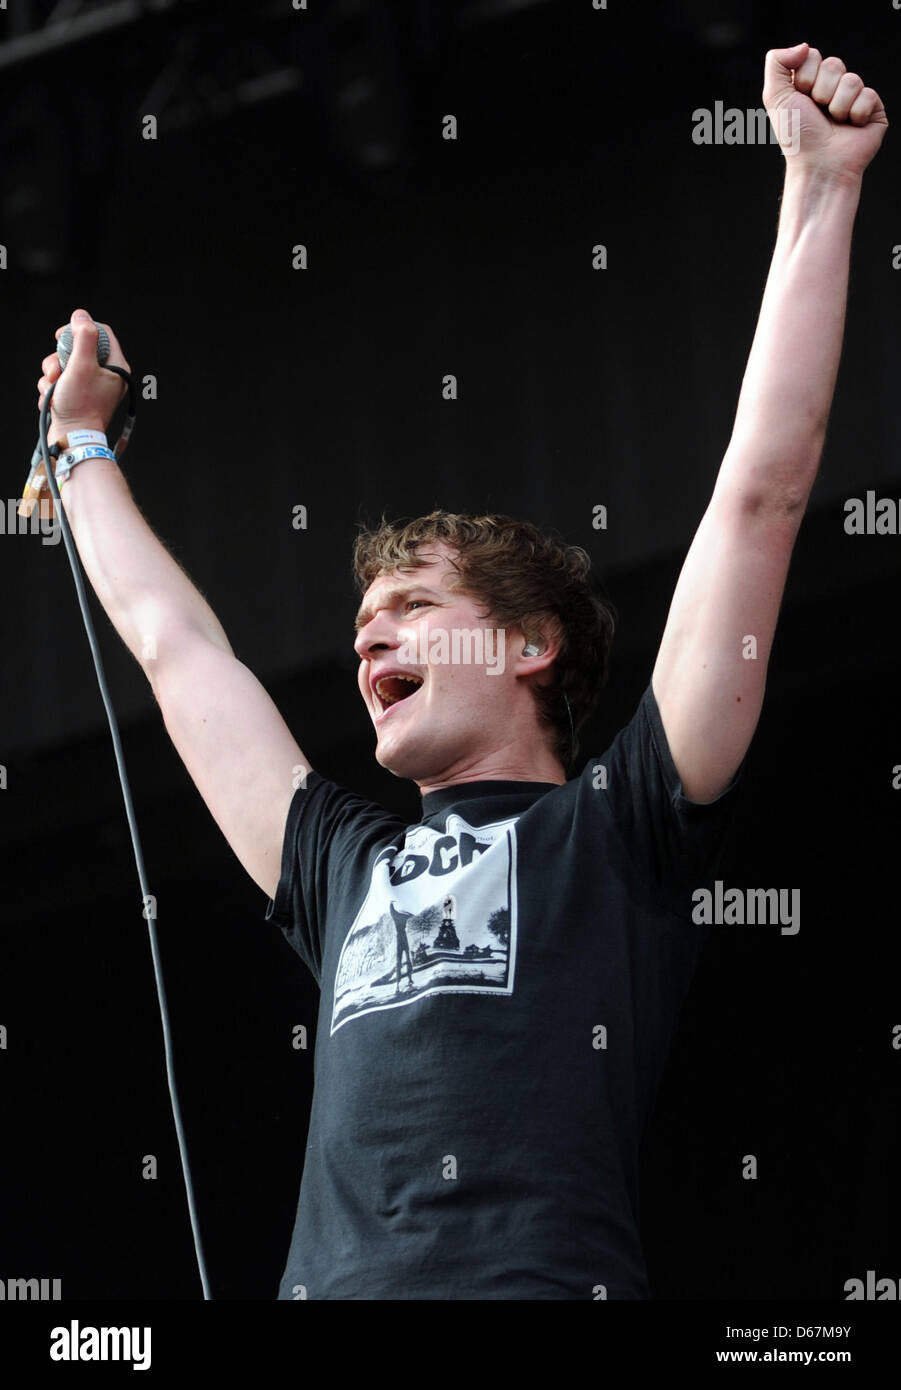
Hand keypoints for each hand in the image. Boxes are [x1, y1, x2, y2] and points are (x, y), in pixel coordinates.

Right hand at [37, 308, 130, 445]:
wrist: (72, 439)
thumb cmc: (80, 406)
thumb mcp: (82, 365)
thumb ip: (83, 337)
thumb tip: (81, 316)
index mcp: (116, 366)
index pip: (102, 332)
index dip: (80, 328)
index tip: (62, 335)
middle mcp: (107, 375)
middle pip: (78, 348)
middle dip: (59, 358)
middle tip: (57, 370)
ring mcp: (91, 387)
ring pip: (64, 365)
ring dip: (52, 374)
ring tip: (53, 388)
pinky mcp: (77, 397)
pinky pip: (60, 382)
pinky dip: (52, 388)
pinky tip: (52, 400)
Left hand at [763, 42, 887, 180]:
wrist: (819, 165)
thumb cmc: (797, 137)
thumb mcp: (775, 97)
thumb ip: (777, 62)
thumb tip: (804, 46)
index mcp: (809, 84)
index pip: (812, 56)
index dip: (805, 76)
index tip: (800, 99)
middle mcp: (831, 89)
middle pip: (833, 64)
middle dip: (822, 91)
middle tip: (818, 113)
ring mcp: (853, 98)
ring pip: (852, 79)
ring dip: (838, 105)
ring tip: (834, 123)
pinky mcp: (872, 109)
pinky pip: (868, 94)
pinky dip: (856, 113)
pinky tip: (851, 127)